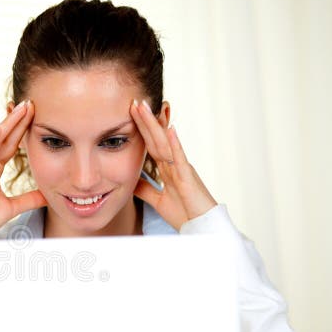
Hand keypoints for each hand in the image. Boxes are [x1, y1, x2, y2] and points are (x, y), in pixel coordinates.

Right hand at [0, 100, 47, 235]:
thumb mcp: (12, 207)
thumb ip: (29, 199)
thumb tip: (47, 195)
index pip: (10, 145)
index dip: (21, 130)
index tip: (34, 115)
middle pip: (4, 138)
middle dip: (17, 120)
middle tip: (30, 103)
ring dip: (7, 124)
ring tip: (20, 108)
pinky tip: (0, 129)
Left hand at [130, 99, 216, 229]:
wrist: (201, 229)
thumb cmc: (184, 214)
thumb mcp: (158, 200)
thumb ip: (146, 189)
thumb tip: (130, 180)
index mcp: (169, 169)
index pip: (152, 145)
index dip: (142, 130)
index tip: (131, 114)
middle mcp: (176, 165)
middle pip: (157, 139)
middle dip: (146, 121)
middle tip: (135, 102)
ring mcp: (183, 169)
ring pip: (166, 143)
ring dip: (156, 125)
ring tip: (145, 108)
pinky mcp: (189, 178)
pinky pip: (180, 158)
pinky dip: (175, 143)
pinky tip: (170, 128)